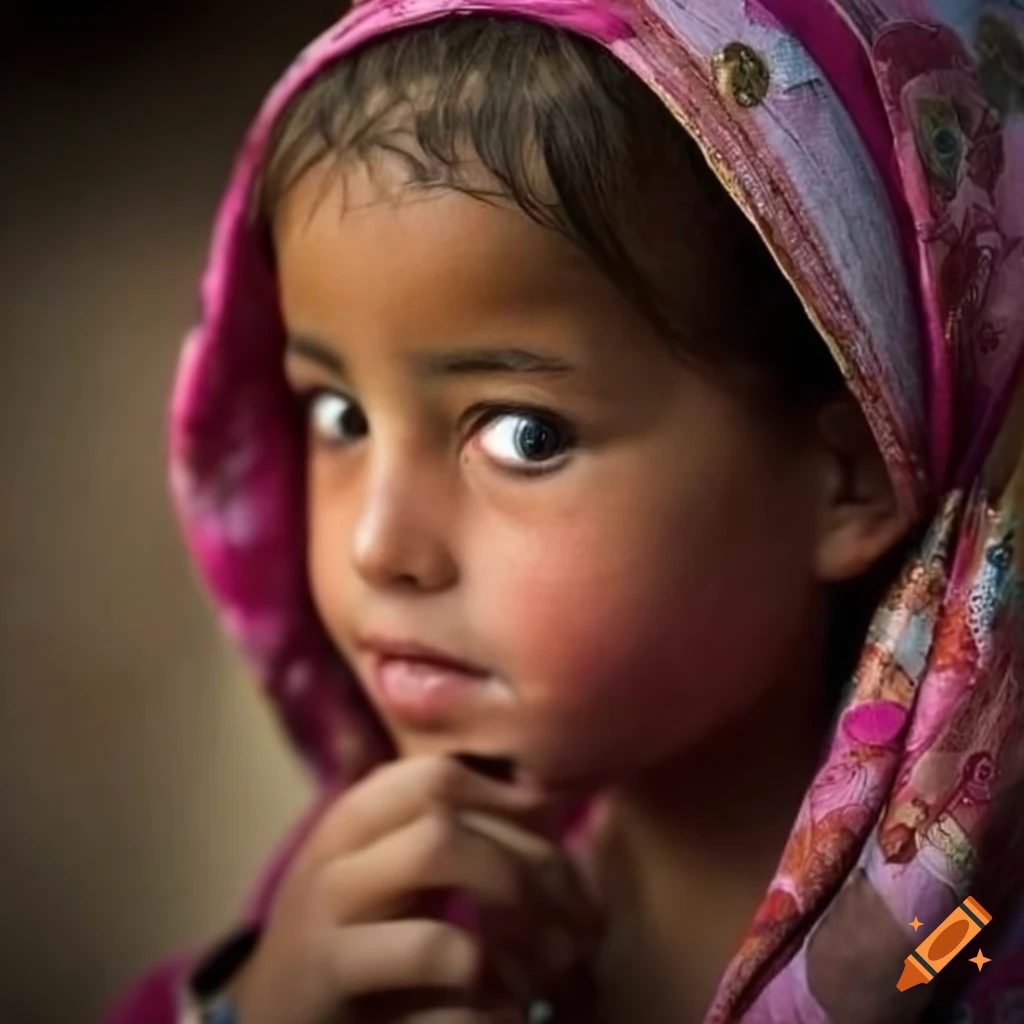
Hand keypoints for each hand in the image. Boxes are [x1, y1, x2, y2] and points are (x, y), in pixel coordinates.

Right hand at [228, 756, 598, 1023]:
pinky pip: (433, 959)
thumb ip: (445, 837)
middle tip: (576, 921)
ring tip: (550, 966)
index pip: (434, 776)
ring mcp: (324, 922)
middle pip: (443, 823)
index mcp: (351, 823)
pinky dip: (491, 994)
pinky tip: (507, 1016)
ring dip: (514, 914)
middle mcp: (333, 860)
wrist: (272, 1020)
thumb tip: (544, 806)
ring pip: (433, 870)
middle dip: (526, 866)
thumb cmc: (353, 943)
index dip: (505, 798)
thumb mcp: (388, 878)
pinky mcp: (327, 982)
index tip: (552, 841)